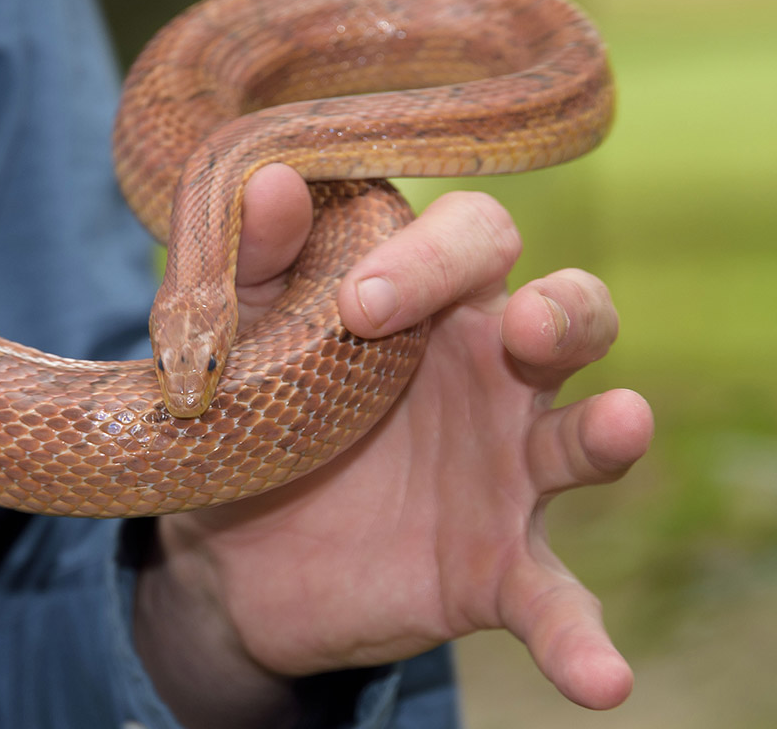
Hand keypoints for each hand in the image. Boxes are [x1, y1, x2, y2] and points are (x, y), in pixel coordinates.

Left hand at [134, 165, 653, 727]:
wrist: (238, 553)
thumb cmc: (255, 419)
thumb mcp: (246, 338)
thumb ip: (257, 266)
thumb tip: (266, 177)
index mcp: (429, 306)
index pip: (474, 240)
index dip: (435, 259)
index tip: (359, 308)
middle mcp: (487, 375)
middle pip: (570, 315)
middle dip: (560, 312)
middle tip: (514, 327)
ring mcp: (503, 471)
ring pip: (585, 436)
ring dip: (609, 430)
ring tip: (619, 425)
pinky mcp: (497, 564)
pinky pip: (556, 598)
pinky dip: (580, 636)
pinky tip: (600, 681)